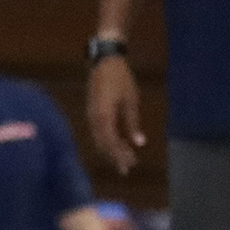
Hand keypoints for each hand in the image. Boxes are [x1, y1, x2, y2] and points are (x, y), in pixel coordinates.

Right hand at [87, 55, 145, 173]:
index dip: (120, 155)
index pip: (110, 142)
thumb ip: (133, 123)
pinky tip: (116, 143)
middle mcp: (94, 119)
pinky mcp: (91, 112)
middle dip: (114, 156)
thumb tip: (139, 143)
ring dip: (110, 150)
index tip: (131, 164)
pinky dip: (106, 140)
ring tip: (123, 159)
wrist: (104, 61)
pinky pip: (97, 132)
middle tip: (127, 168)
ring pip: (98, 139)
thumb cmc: (120, 79)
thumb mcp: (131, 100)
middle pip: (102, 144)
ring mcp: (90, 115)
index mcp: (104, 117)